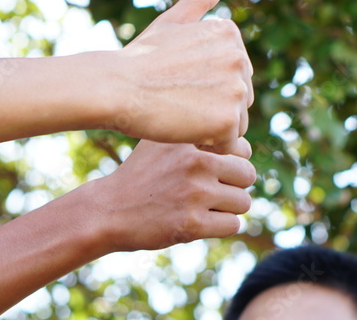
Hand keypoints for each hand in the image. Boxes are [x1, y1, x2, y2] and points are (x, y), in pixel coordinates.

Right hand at [93, 138, 254, 251]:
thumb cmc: (140, 174)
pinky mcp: (191, 224)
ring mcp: (194, 194)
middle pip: (248, 175)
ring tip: (204, 207)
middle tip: (214, 192)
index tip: (214, 170)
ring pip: (243, 202)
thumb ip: (198, 134)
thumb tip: (233, 131)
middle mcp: (195, 163)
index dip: (232, 161)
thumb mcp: (162, 140)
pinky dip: (221, 226)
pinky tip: (200, 221)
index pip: (242, 148)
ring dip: (228, 208)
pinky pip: (232, 225)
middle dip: (235, 186)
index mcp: (192, 140)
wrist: (107, 210)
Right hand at [108, 0, 253, 153]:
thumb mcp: (172, 21)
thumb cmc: (139, 58)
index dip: (207, 85)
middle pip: (239, 98)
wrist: (116, 88)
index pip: (234, 73)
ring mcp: (236, 89)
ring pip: (236, 122)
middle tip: (178, 101)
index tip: (179, 81)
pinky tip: (184, 131)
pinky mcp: (228, 119)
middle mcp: (240, 57)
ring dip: (212, 126)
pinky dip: (209, 143)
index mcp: (230, 33)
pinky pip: (228, 142)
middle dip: (214, 106)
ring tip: (180, 115)